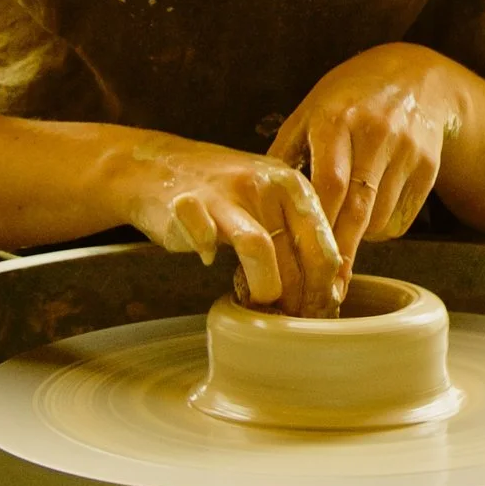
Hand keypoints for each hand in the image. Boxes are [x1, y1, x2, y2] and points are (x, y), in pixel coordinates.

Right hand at [117, 136, 345, 315]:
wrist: (158, 165)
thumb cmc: (223, 193)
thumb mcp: (271, 201)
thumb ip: (297, 235)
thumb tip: (326, 288)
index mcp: (293, 185)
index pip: (324, 246)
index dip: (324, 287)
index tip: (318, 312)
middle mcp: (265, 184)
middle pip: (296, 254)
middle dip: (298, 297)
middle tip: (291, 319)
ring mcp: (226, 193)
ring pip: (259, 249)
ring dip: (263, 287)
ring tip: (260, 305)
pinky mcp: (188, 203)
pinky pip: (203, 237)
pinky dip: (207, 254)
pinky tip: (209, 260)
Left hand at [269, 43, 466, 272]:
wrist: (414, 78)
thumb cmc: (349, 98)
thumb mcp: (310, 110)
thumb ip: (285, 152)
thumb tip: (257, 203)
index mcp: (337, 119)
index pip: (329, 183)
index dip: (318, 224)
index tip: (303, 257)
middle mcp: (376, 134)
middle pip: (358, 208)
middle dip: (341, 251)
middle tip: (328, 287)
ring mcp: (407, 151)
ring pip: (380, 218)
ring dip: (359, 236)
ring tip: (344, 228)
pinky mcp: (430, 166)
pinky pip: (402, 217)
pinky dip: (383, 228)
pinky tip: (371, 213)